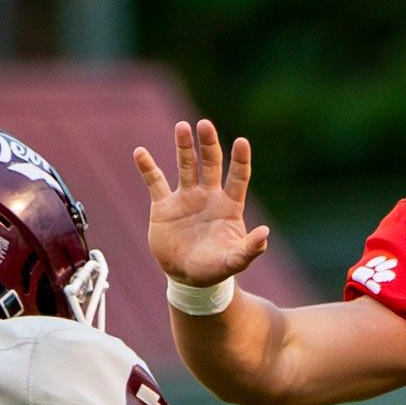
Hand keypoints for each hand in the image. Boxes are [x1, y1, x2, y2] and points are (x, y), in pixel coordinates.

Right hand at [134, 119, 272, 290]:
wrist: (187, 278)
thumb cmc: (215, 269)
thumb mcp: (234, 261)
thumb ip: (249, 248)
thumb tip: (265, 234)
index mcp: (229, 205)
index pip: (238, 177)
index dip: (240, 160)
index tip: (241, 142)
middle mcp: (208, 196)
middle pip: (210, 163)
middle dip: (208, 144)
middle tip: (204, 125)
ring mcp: (186, 198)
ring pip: (185, 166)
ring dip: (183, 146)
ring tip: (182, 127)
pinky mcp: (164, 206)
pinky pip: (155, 182)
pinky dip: (147, 168)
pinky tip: (140, 153)